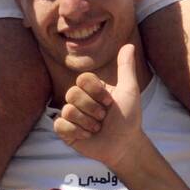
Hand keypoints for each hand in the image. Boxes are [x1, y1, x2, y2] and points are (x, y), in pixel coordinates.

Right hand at [53, 44, 143, 172]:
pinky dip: (76, 132)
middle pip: (72, 94)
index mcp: (92, 87)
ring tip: (97, 129)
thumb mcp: (129, 90)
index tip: (110, 102)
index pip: (82, 79)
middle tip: (103, 118)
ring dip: (87, 123)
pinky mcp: (65, 131)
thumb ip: (126, 68)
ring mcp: (71, 115)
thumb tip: (128, 44)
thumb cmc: (129, 117)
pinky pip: (59, 125)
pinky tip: (86, 136)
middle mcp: (79, 99)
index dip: (96, 92)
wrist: (124, 145)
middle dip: (92, 109)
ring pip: (67, 110)